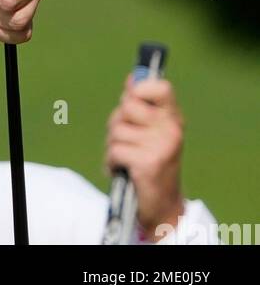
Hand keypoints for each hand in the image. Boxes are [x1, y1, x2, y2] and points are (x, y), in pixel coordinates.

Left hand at [104, 75, 183, 236]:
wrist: (163, 206)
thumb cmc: (152, 163)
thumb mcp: (151, 131)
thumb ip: (140, 105)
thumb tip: (131, 77)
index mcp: (173, 119)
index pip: (162, 87)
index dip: (141, 89)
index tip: (135, 100)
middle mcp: (171, 129)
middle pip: (127, 106)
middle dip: (117, 122)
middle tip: (128, 140)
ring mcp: (161, 146)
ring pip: (116, 130)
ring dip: (113, 146)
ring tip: (126, 158)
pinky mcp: (148, 163)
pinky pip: (114, 150)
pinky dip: (111, 162)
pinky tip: (122, 170)